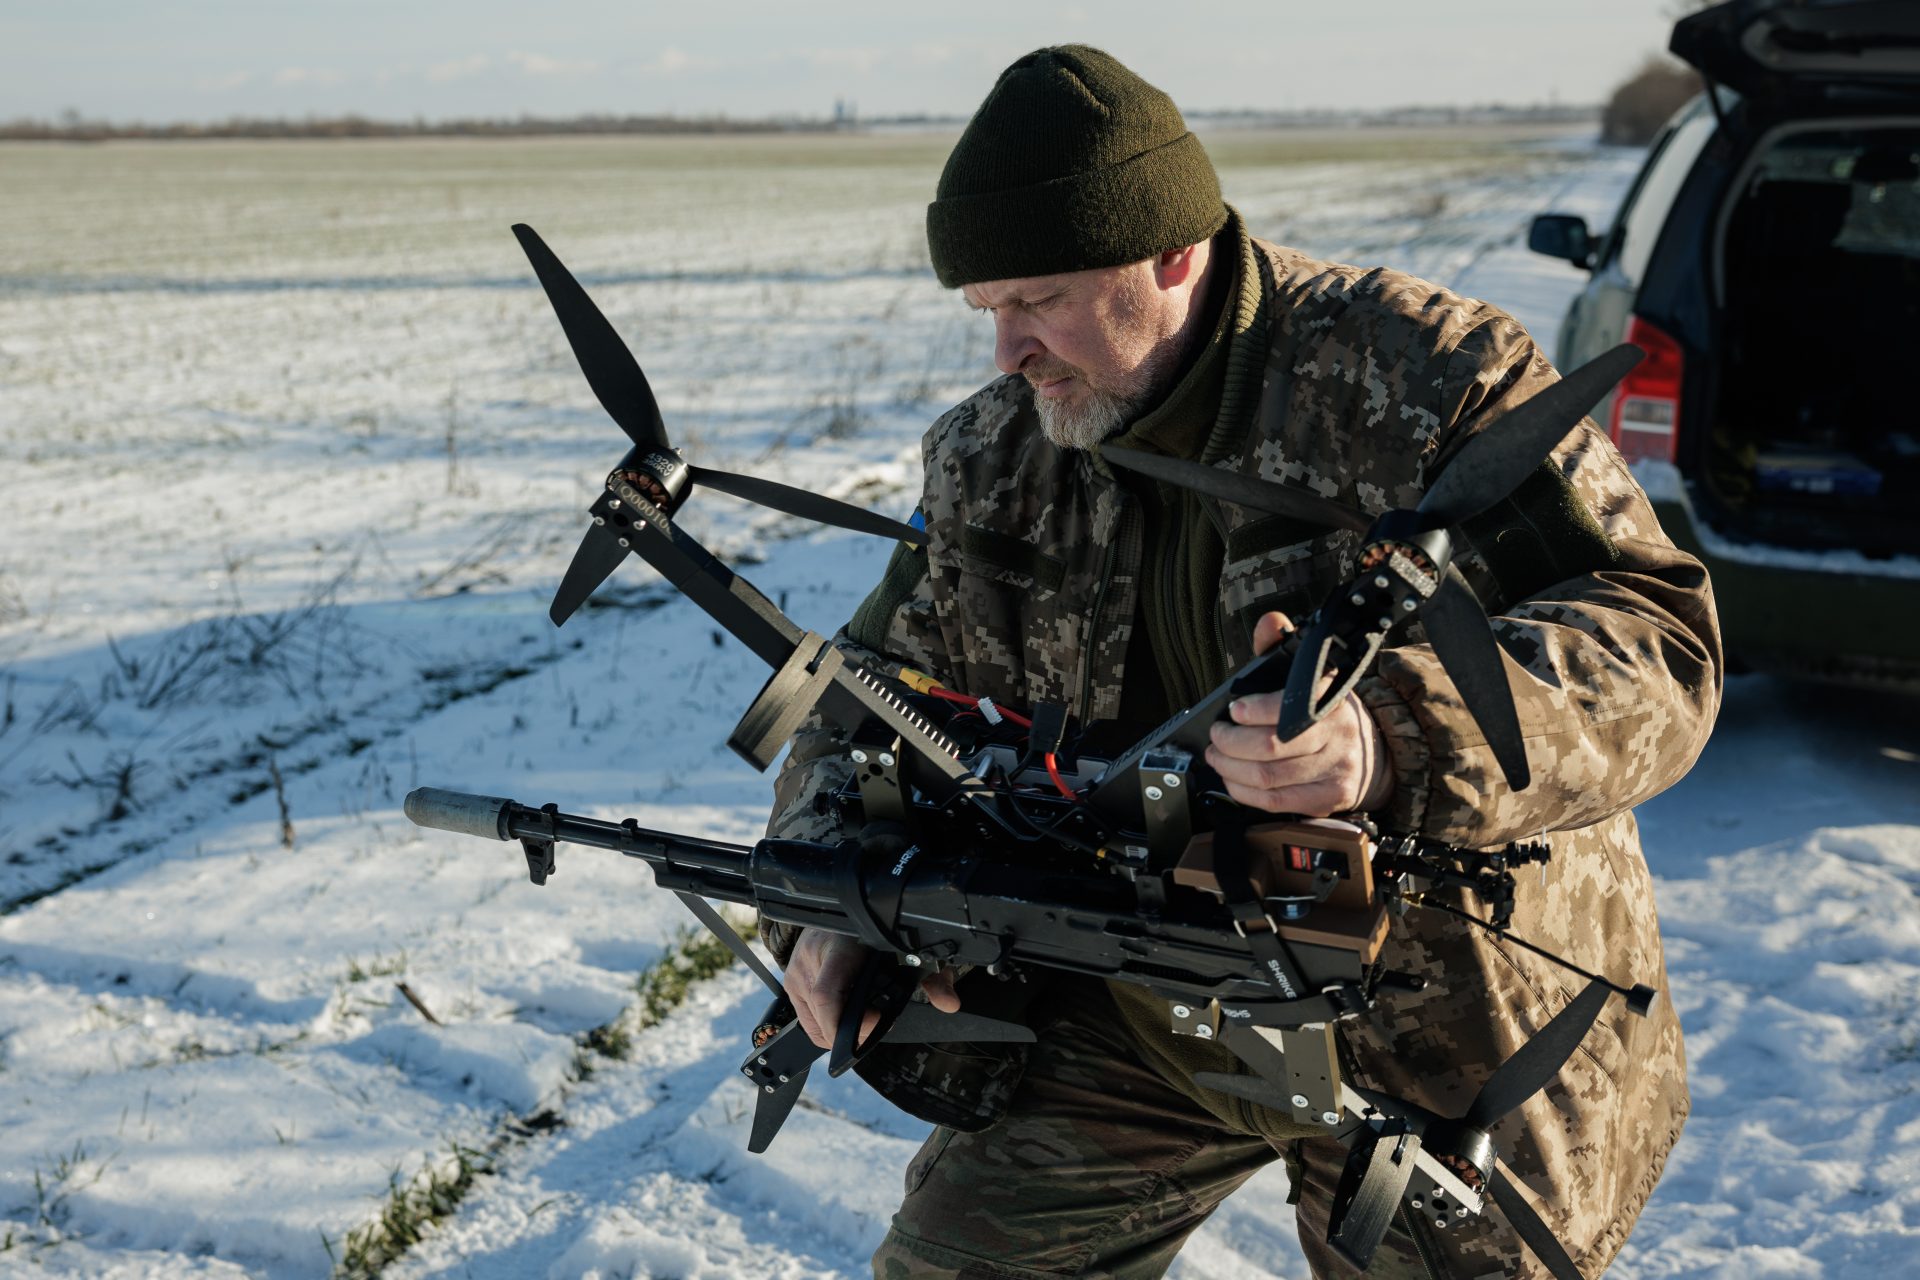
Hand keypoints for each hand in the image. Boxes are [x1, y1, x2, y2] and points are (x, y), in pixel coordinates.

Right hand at [784, 929, 961, 1050]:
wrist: (835, 902)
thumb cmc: (871, 925)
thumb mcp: (905, 945)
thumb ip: (933, 975)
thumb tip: (949, 1002)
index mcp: (839, 947)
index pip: (827, 996)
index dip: (842, 1026)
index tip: (869, 1031)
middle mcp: (812, 958)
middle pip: (821, 1015)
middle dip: (849, 1032)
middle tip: (875, 1025)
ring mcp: (796, 969)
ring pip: (812, 1022)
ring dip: (837, 1031)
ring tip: (862, 1018)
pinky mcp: (790, 978)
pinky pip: (805, 1018)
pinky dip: (825, 1025)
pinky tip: (845, 1016)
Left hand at [1203, 611, 1393, 815]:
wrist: (1378, 750)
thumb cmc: (1331, 711)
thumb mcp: (1312, 675)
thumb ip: (1282, 648)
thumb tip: (1269, 622)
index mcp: (1332, 700)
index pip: (1285, 708)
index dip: (1250, 711)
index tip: (1232, 710)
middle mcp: (1337, 736)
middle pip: (1270, 747)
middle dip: (1230, 743)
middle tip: (1216, 737)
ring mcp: (1334, 770)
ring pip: (1268, 777)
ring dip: (1230, 768)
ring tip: (1217, 756)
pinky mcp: (1328, 799)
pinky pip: (1276, 802)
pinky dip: (1245, 793)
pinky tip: (1233, 780)